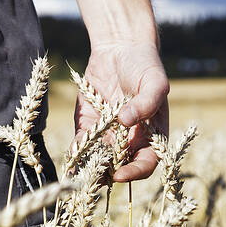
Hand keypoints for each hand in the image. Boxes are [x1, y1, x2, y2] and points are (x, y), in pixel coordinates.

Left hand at [74, 40, 168, 182]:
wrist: (120, 48)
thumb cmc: (144, 65)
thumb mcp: (154, 82)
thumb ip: (147, 102)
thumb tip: (127, 121)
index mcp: (151, 137)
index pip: (146, 164)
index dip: (134, 173)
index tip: (119, 174)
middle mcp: (130, 142)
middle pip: (120, 167)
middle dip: (107, 175)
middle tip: (95, 178)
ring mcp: (108, 136)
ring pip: (99, 160)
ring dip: (89, 168)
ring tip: (80, 172)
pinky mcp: (89, 126)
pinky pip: (82, 144)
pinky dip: (77, 151)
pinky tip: (72, 156)